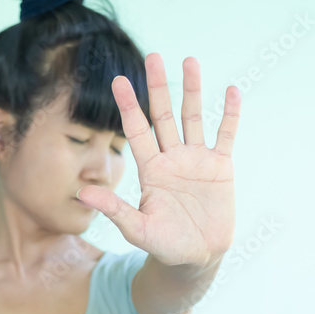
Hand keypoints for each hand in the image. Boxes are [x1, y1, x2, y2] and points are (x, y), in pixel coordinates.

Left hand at [77, 54, 239, 267]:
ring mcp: (196, 160)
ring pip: (193, 117)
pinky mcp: (221, 167)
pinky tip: (232, 90)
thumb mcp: (136, 228)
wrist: (195, 257)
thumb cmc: (162, 245)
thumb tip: (82, 195)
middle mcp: (171, 158)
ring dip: (193, 90)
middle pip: (164, 115)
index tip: (119, 80)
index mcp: (150, 170)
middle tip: (154, 56)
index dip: (129, 106)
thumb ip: (114, 209)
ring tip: (190, 60)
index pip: (137, 130)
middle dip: (159, 87)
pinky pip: (226, 135)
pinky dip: (230, 114)